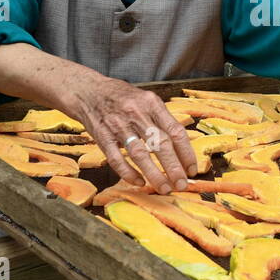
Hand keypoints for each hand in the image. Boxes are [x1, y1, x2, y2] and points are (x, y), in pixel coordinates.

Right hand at [62, 70, 196, 192]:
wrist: (88, 91)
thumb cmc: (122, 98)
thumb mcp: (146, 100)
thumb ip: (162, 120)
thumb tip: (182, 147)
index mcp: (152, 103)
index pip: (175, 131)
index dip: (186, 153)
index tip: (192, 169)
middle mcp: (136, 113)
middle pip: (160, 144)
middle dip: (174, 168)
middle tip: (181, 185)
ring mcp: (118, 125)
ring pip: (140, 154)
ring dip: (154, 174)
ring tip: (164, 188)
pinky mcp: (101, 135)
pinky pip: (116, 158)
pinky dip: (128, 173)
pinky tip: (139, 182)